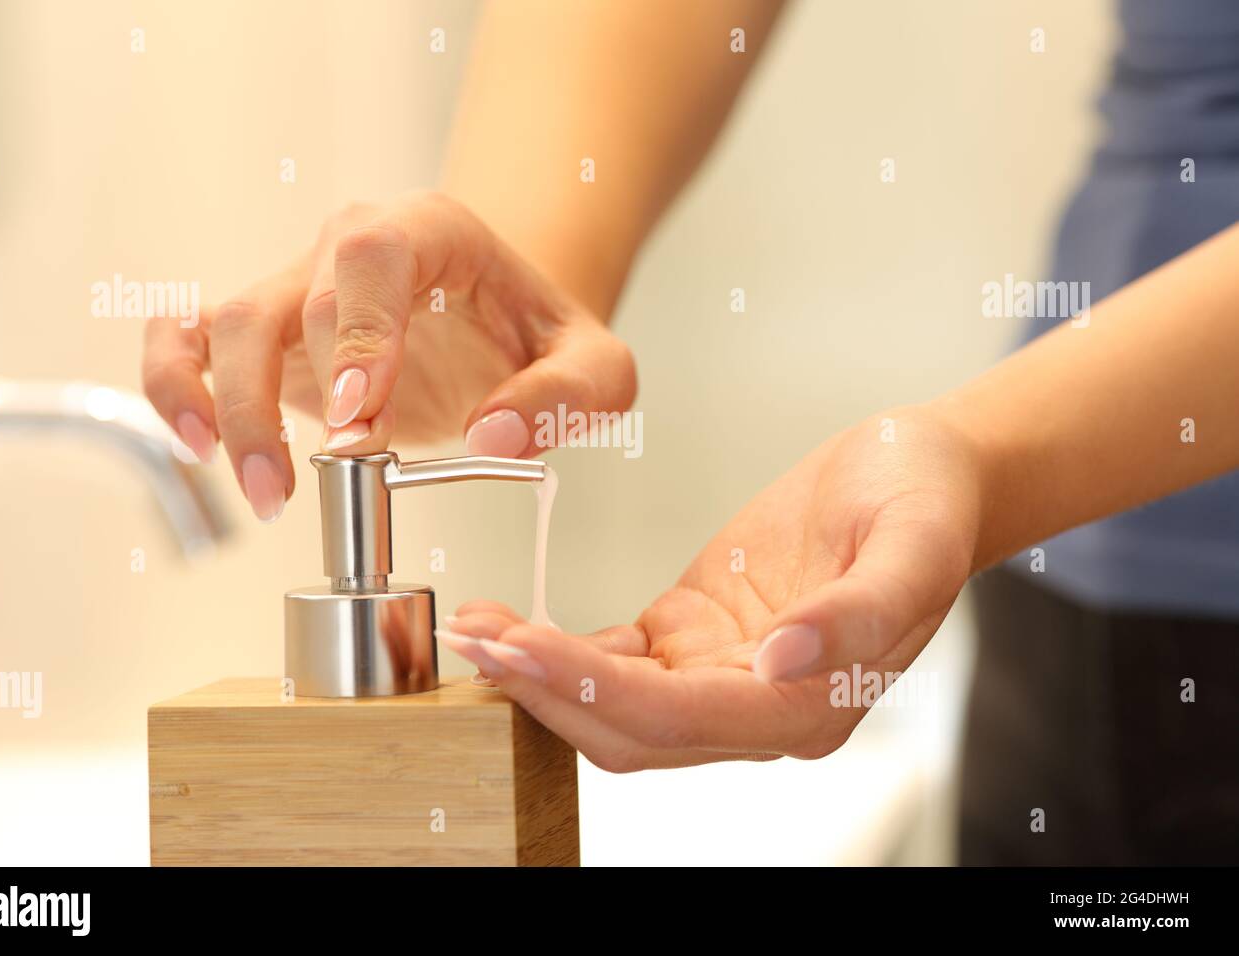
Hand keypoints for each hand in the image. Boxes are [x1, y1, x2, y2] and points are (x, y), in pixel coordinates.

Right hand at [141, 191, 635, 520]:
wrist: (498, 324)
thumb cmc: (537, 338)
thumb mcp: (596, 369)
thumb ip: (565, 396)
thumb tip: (497, 436)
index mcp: (430, 232)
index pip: (375, 259)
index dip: (358, 333)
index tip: (361, 416)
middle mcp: (349, 247)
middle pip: (295, 299)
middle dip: (303, 396)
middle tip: (329, 474)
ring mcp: (297, 285)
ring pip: (228, 322)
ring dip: (229, 407)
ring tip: (265, 491)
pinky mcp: (262, 332)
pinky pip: (187, 336)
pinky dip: (175, 383)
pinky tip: (198, 444)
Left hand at [442, 405, 982, 770]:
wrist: (925, 470)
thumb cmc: (926, 501)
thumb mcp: (914, 542)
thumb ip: (858, 614)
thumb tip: (785, 660)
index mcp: (809, 703)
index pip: (680, 718)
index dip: (593, 691)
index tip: (521, 649)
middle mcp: (759, 706)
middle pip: (629, 728)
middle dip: (545, 692)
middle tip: (474, 643)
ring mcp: (722, 673)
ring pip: (611, 702)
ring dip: (540, 675)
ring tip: (476, 630)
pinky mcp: (696, 634)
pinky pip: (617, 660)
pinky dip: (561, 648)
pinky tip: (514, 623)